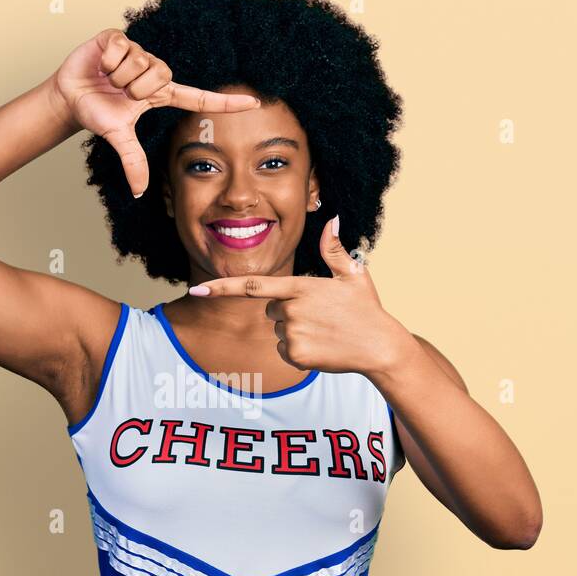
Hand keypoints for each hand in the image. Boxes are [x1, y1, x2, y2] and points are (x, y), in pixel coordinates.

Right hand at [51, 28, 260, 197]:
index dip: (225, 103)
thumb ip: (133, 161)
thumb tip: (139, 191)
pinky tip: (102, 64)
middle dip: (134, 88)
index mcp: (161, 94)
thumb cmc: (98, 113)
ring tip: (109, 78)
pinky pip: (122, 48)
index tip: (254, 103)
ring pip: (139, 62)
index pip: (199, 98)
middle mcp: (154, 71)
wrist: (70, 95)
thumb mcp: (118, 137)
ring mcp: (138, 53)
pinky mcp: (120, 38)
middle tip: (121, 92)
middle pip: (159, 75)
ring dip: (119, 75)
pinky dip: (108, 60)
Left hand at [188, 216, 413, 375]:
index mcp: (299, 287)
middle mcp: (291, 310)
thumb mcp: (353, 274)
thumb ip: (333, 249)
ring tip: (325, 332)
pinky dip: (299, 351)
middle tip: (319, 316)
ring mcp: (292, 334)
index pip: (251, 285)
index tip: (196, 290)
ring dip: (295, 332)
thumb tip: (332, 220)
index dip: (221, 287)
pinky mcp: (295, 356)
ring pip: (278, 331)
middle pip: (270, 310)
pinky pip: (284, 351)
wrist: (379, 347)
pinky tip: (322, 347)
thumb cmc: (366, 309)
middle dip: (287, 311)